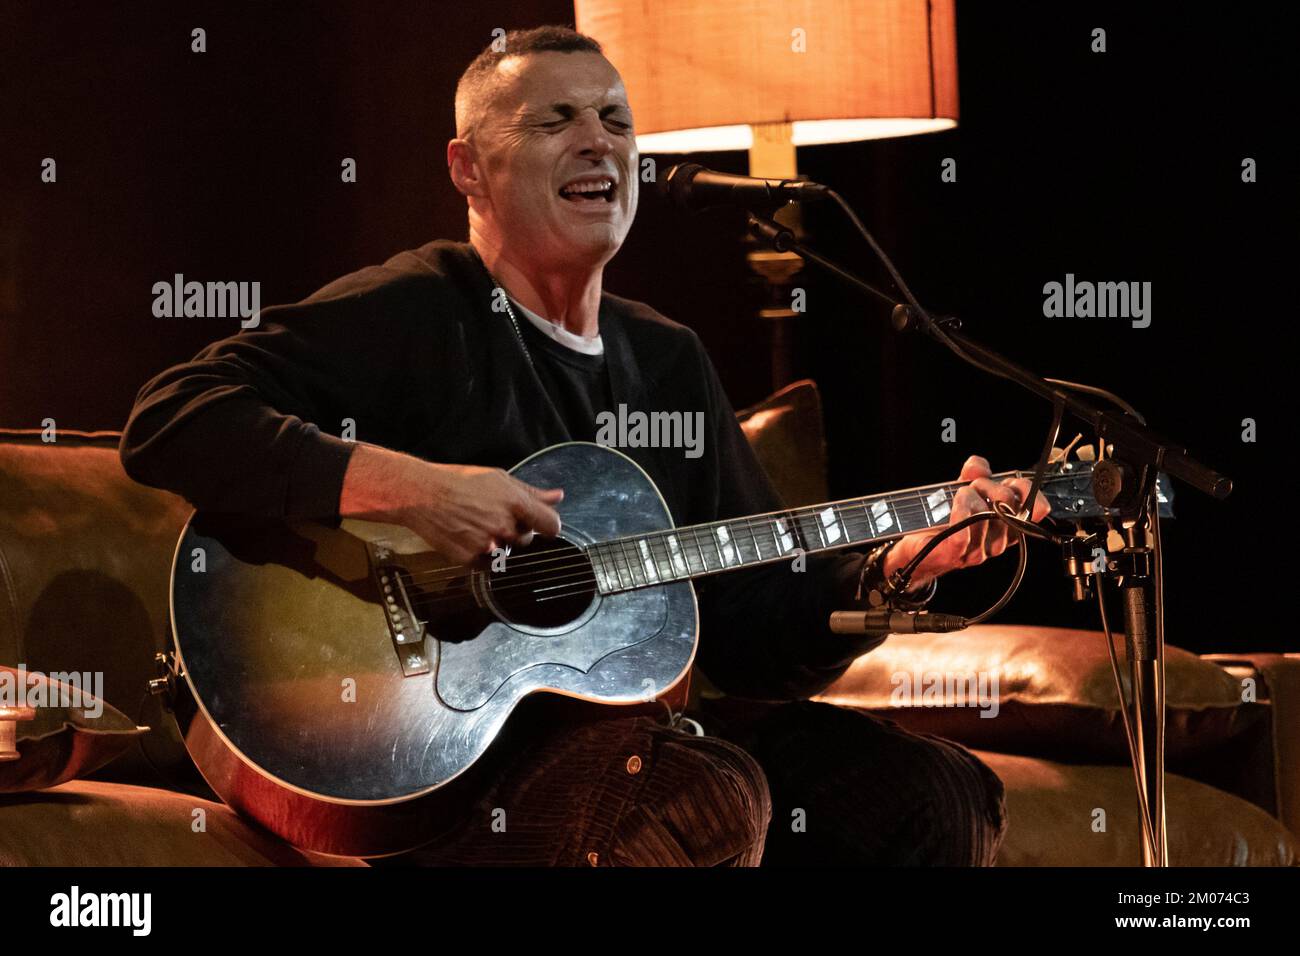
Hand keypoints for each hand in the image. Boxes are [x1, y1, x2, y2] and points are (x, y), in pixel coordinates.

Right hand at [340, 444, 562, 562]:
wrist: (421, 495)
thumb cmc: (460, 481)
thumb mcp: (499, 479)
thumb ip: (532, 492)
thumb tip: (558, 496)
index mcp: (516, 503)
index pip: (551, 525)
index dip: (549, 526)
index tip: (542, 525)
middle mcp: (505, 526)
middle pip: (527, 540)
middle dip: (516, 530)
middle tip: (494, 516)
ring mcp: (488, 545)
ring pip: (507, 552)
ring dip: (499, 543)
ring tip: (478, 525)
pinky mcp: (470, 560)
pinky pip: (487, 564)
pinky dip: (481, 555)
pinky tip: (468, 537)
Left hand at [882, 455, 1049, 587]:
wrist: (917, 545)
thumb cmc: (943, 517)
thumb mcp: (962, 488)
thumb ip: (975, 473)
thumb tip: (979, 467)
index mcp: (1007, 522)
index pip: (1034, 506)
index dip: (1023, 489)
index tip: (1008, 483)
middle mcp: (999, 539)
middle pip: (1005, 500)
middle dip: (985, 486)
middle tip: (968, 490)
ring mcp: (978, 550)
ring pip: (982, 514)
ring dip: (964, 501)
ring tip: (953, 504)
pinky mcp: (955, 555)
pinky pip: (963, 536)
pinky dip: (958, 519)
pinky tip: (951, 515)